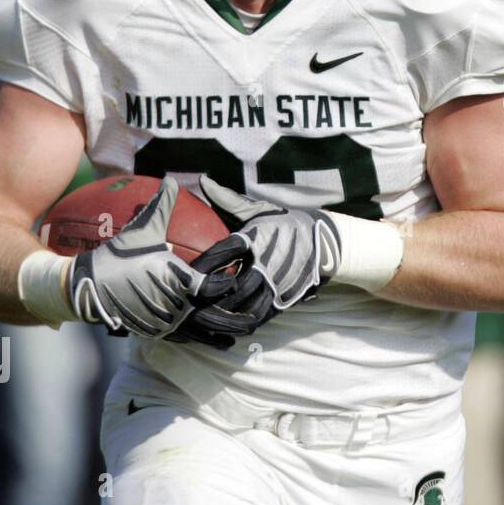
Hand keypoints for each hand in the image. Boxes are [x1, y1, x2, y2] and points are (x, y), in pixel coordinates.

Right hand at [68, 177, 238, 338]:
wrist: (85, 286)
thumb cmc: (116, 256)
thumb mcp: (141, 229)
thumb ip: (162, 206)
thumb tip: (171, 180)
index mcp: (178, 281)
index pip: (215, 285)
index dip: (230, 282)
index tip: (240, 277)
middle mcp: (175, 304)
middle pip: (214, 314)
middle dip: (235, 315)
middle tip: (255, 314)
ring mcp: (164, 321)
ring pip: (200, 331)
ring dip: (221, 333)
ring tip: (239, 335)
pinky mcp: (154, 331)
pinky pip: (182, 338)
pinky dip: (198, 340)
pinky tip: (211, 341)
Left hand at [181, 176, 341, 340]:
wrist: (322, 240)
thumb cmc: (282, 223)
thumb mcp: (257, 210)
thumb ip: (227, 200)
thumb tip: (202, 180)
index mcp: (254, 239)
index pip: (220, 254)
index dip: (199, 266)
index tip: (180, 273)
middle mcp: (265, 262)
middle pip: (229, 286)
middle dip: (206, 298)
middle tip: (185, 303)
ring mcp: (276, 282)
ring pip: (244, 306)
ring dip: (223, 314)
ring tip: (203, 318)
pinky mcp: (284, 297)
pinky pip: (259, 316)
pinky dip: (241, 323)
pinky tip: (227, 324)